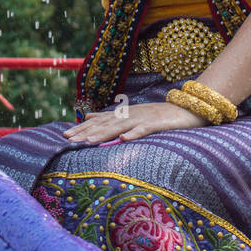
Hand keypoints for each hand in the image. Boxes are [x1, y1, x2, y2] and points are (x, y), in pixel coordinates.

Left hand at [63, 99, 204, 143]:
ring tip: (88, 141)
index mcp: (122, 115)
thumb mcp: (131, 115)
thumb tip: (88, 117)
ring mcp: (142, 119)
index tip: (65, 136)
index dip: (82, 129)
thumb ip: (109, 117)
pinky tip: (123, 140)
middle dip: (86, 132)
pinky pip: (144, 130)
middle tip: (68, 140)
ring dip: (103, 133)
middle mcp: (129, 115)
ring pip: (120, 127)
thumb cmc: (158, 115)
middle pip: (104, 124)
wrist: (186, 109)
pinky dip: (134, 134)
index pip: (98, 122)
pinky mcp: (156, 124)